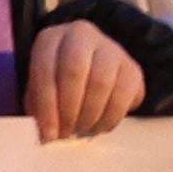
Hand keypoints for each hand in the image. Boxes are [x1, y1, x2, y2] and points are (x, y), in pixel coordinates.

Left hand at [24, 21, 143, 142]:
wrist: (92, 70)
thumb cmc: (58, 83)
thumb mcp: (40, 90)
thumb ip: (39, 108)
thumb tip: (47, 135)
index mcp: (52, 38)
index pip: (45, 70)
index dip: (46, 107)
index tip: (48, 134)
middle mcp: (81, 35)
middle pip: (74, 72)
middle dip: (68, 110)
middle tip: (65, 133)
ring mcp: (111, 49)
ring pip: (101, 83)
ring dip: (89, 116)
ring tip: (80, 130)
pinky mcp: (133, 68)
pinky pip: (124, 95)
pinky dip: (109, 118)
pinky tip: (98, 127)